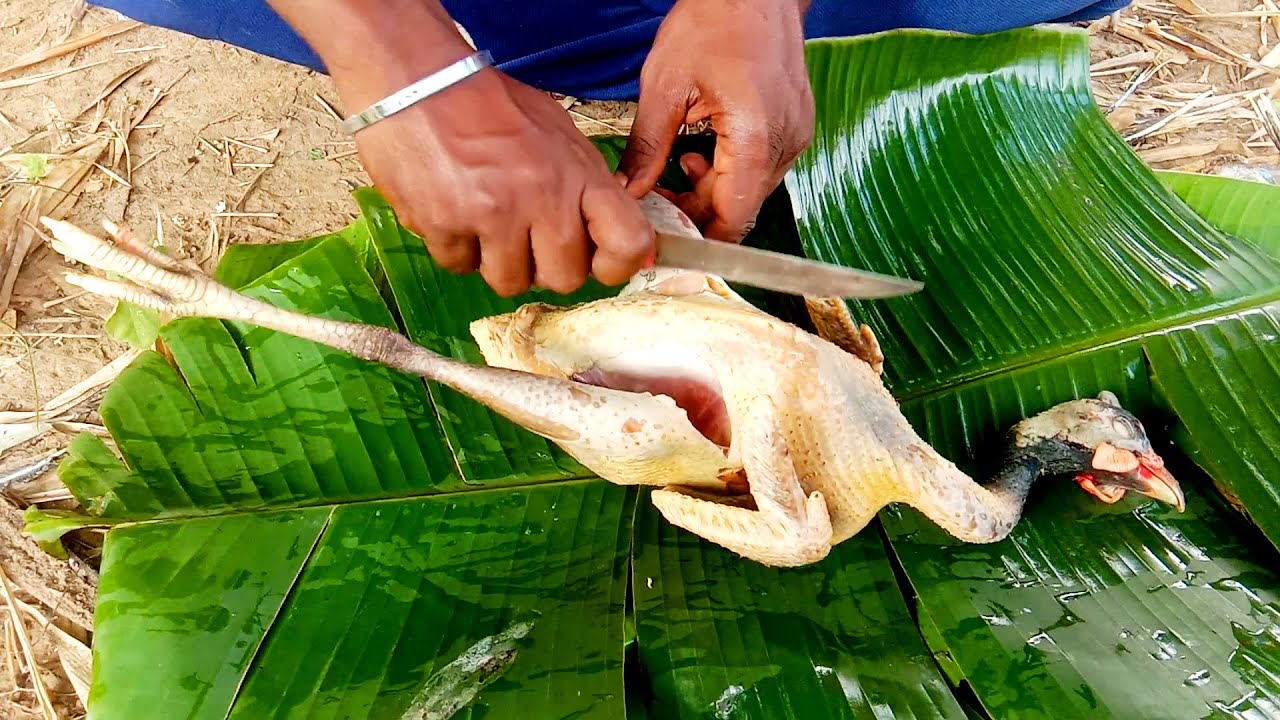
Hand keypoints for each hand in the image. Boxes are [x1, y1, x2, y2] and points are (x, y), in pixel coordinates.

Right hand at [267, 0, 653, 296]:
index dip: (615, 266)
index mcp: (578, 174)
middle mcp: (542, 198)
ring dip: (496, 260)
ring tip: (483, 216)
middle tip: (524, 232)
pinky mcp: (445, 224)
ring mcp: (492, 214)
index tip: (598, 262)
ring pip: (510, 283)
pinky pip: (460, 268)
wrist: (419, 82)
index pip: (627, 244)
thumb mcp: (560, 135)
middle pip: (565, 279)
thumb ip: (589, 188)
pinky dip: (455, 247)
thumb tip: (622, 241)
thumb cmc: (493, 107)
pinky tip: (451, 209)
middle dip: (544, 265)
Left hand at [616, 0, 814, 241]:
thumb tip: (629, 192)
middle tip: (659, 196)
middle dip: (699, 211)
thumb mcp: (665, 87)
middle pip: (741, 208)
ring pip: (751, 191)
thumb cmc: (714, 22)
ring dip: (714, 191)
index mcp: (756, 139)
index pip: (733, 218)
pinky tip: (706, 149)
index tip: (666, 235)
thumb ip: (648, 148)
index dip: (699, 236)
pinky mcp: (795, 128)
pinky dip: (731, 171)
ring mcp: (796, 136)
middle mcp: (785, 144)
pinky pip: (761, 168)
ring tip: (683, 164)